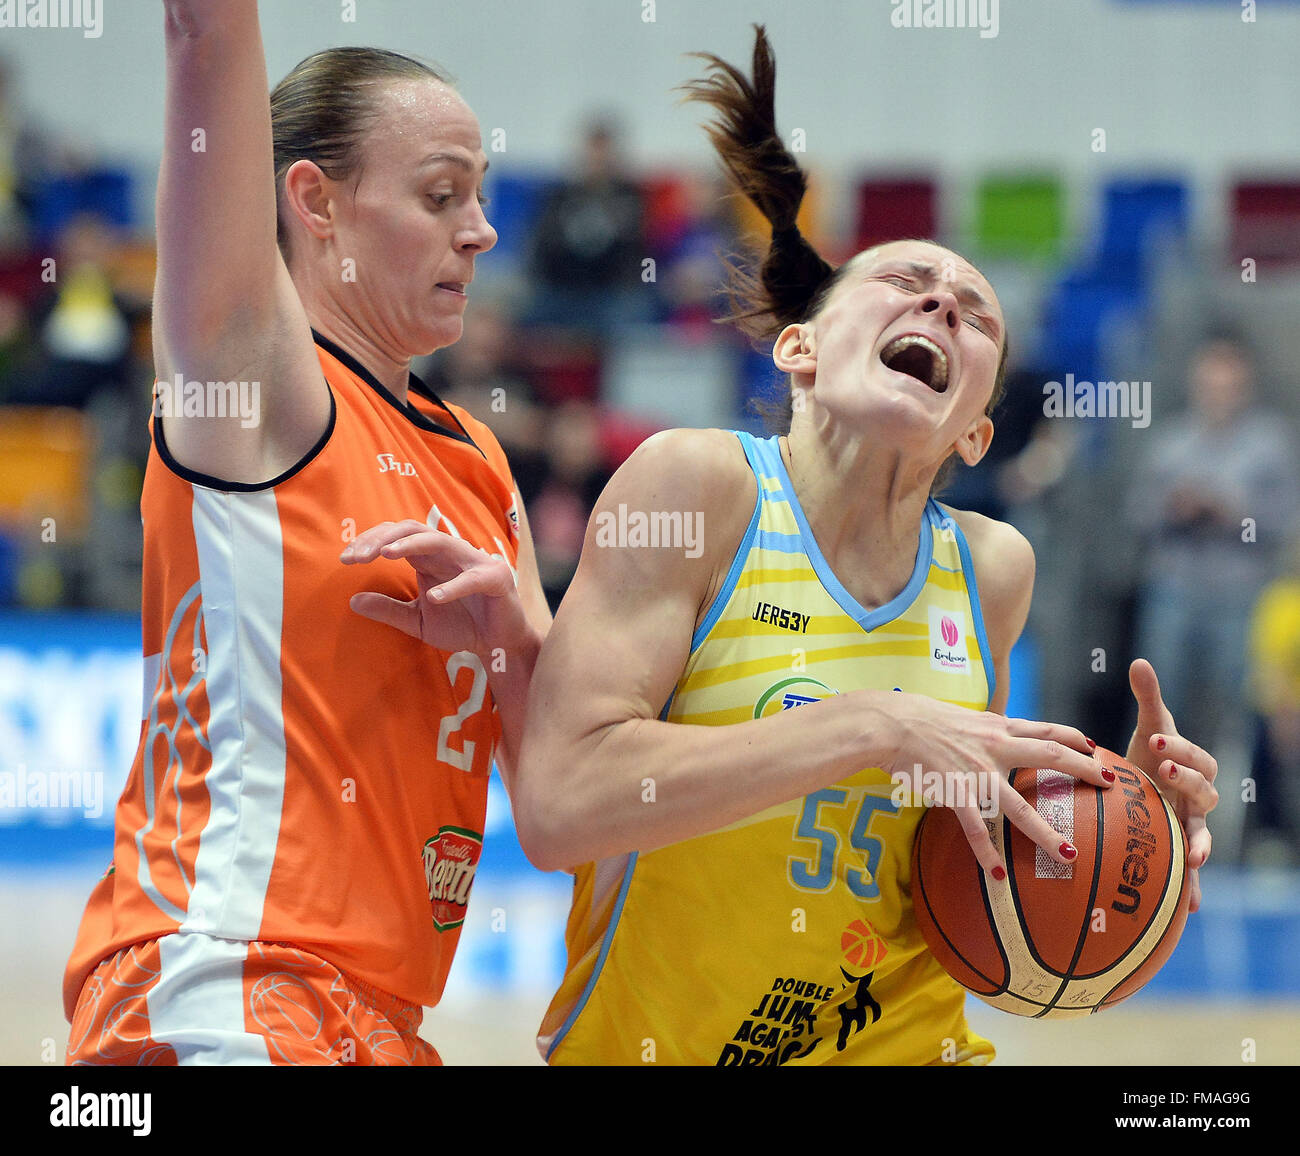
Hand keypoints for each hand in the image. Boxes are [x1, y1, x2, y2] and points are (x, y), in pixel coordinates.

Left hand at [341, 520, 528, 657]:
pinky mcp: (496, 580)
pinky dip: (454, 587)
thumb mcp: (417, 621)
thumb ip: (389, 610)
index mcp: (428, 559)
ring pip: (440, 541)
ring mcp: (473, 563)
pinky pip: (473, 578)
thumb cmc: (462, 626)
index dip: (369, 542)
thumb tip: (352, 601)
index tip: (345, 559)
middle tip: (356, 556)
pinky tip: (434, 597)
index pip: (395, 537)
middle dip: (382, 538)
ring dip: (412, 544)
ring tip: (386, 554)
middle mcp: (448, 554)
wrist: (499, 645)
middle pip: (412, 529)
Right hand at [880, 692, 1111, 877]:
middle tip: (1108, 784)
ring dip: (1046, 833)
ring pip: (1019, 808)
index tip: (1094, 747)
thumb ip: (983, 728)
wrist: (892, 724)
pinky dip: (987, 853)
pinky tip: (999, 875)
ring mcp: (976, 773)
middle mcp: (994, 747)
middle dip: (1083, 769)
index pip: (1044, 729)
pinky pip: (976, 829)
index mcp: (996, 727)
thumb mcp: (961, 717)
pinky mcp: (955, 793)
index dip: (1073, 737)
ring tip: (1069, 855)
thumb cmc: (919, 717)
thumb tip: (994, 733)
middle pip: (1049, 756)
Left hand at [1124, 659, 1217, 912]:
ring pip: (1203, 834)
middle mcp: (1196, 797)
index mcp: (1191, 766)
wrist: (1147, 786)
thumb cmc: (1149, 755)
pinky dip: (1193, 888)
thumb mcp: (1148, 727)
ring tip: (1195, 858)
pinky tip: (1192, 909)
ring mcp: (1190, 823)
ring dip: (1201, 845)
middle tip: (1165, 770)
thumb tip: (1140, 661)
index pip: (1194, 756)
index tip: (1158, 741)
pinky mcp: (1179, 847)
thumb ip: (1149, 697)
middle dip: (1187, 782)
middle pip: (1204, 792)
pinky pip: (1190, 870)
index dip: (1180, 748)